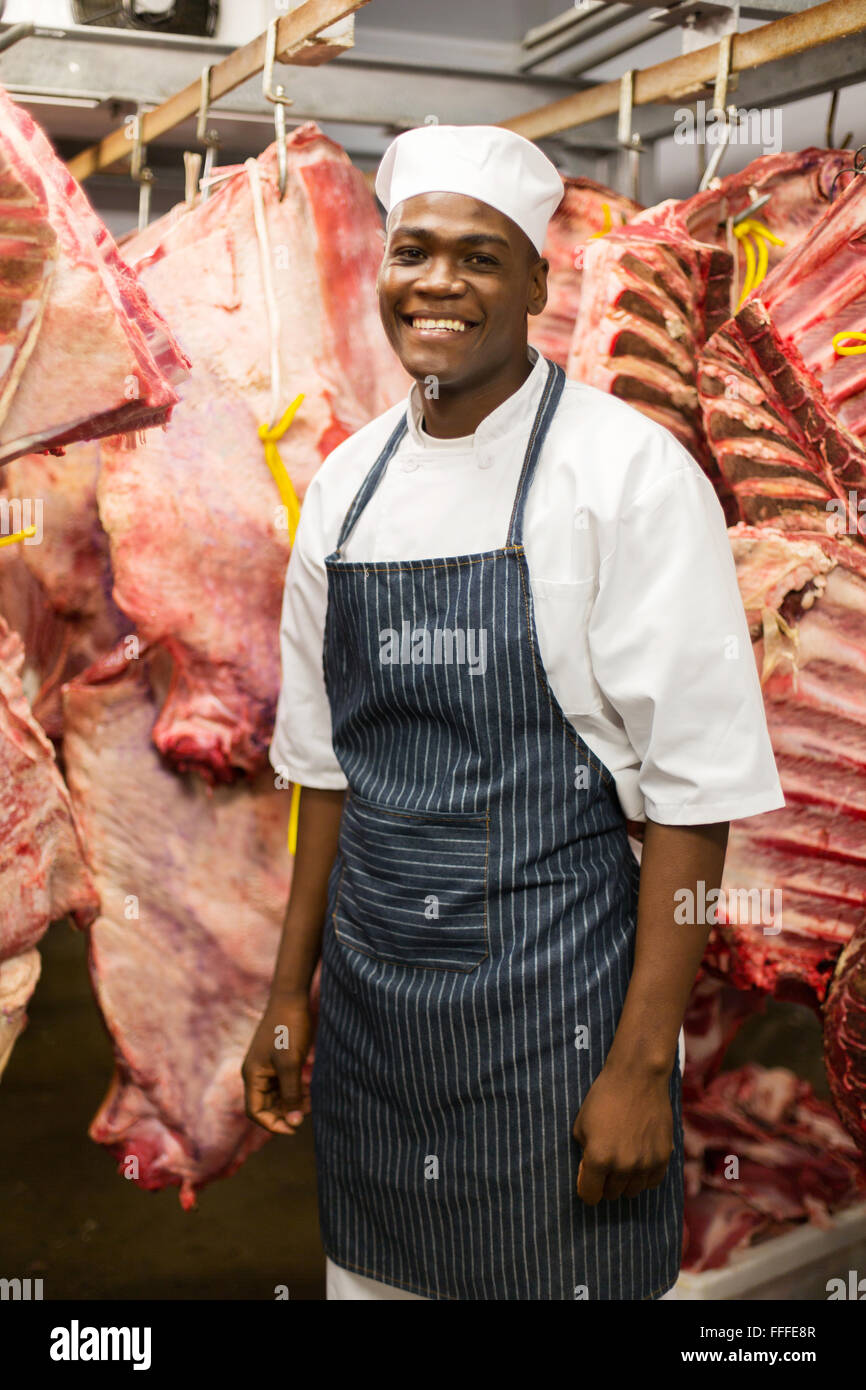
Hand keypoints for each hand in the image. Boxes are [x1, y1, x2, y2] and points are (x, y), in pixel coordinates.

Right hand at [242, 992, 312, 1136]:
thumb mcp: (290, 1063)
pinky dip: (296, 1091)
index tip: (295, 1128)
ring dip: (292, 1103)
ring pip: (277, 1096)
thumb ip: (291, 1094)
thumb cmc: (288, 1028)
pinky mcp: (278, 1061)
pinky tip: (310, 1092)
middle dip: (285, 1114)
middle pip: (266, 1106)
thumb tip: (294, 1123)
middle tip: (308, 1114)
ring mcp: (267, 1067)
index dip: (273, 1124)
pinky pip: (284, 1085)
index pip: (255, 1112)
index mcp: (253, 1076)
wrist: (292, 998)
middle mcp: (256, 1074)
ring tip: (312, 1103)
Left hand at [572, 1060, 673, 1203]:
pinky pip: (652, 1182)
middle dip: (605, 1183)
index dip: (586, 1189)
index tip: (588, 1183)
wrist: (637, 1078)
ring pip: (632, 1191)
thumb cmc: (603, 1097)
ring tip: (623, 1161)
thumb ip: (584, 1153)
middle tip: (605, 1165)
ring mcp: (645, 1163)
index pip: (589, 1195)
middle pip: (611, 1194)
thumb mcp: (581, 1125)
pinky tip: (639, 1161)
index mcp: (598, 1158)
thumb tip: (589, 1172)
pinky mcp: (663, 1157)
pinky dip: (644, 1176)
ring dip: (625, 1181)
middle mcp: (623, 1166)